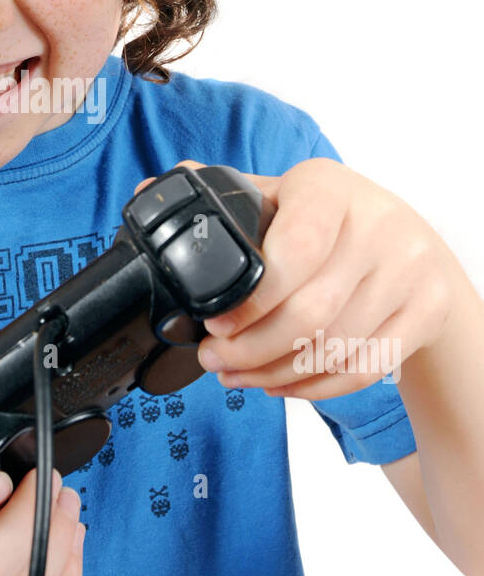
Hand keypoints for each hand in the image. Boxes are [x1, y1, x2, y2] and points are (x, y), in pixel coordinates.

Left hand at [134, 159, 454, 398]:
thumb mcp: (284, 196)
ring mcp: (408, 270)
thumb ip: (224, 197)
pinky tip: (280, 383)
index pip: (294, 247)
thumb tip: (149, 189)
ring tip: (237, 376)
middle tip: (215, 360)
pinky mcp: (426, 311)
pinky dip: (314, 386)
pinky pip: (364, 367)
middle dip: (252, 349)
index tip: (214, 324)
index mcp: (329, 188)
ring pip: (334, 346)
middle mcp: (377, 224)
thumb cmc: (333, 222)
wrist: (414, 246)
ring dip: (275, 373)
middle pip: (311, 310)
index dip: (251, 299)